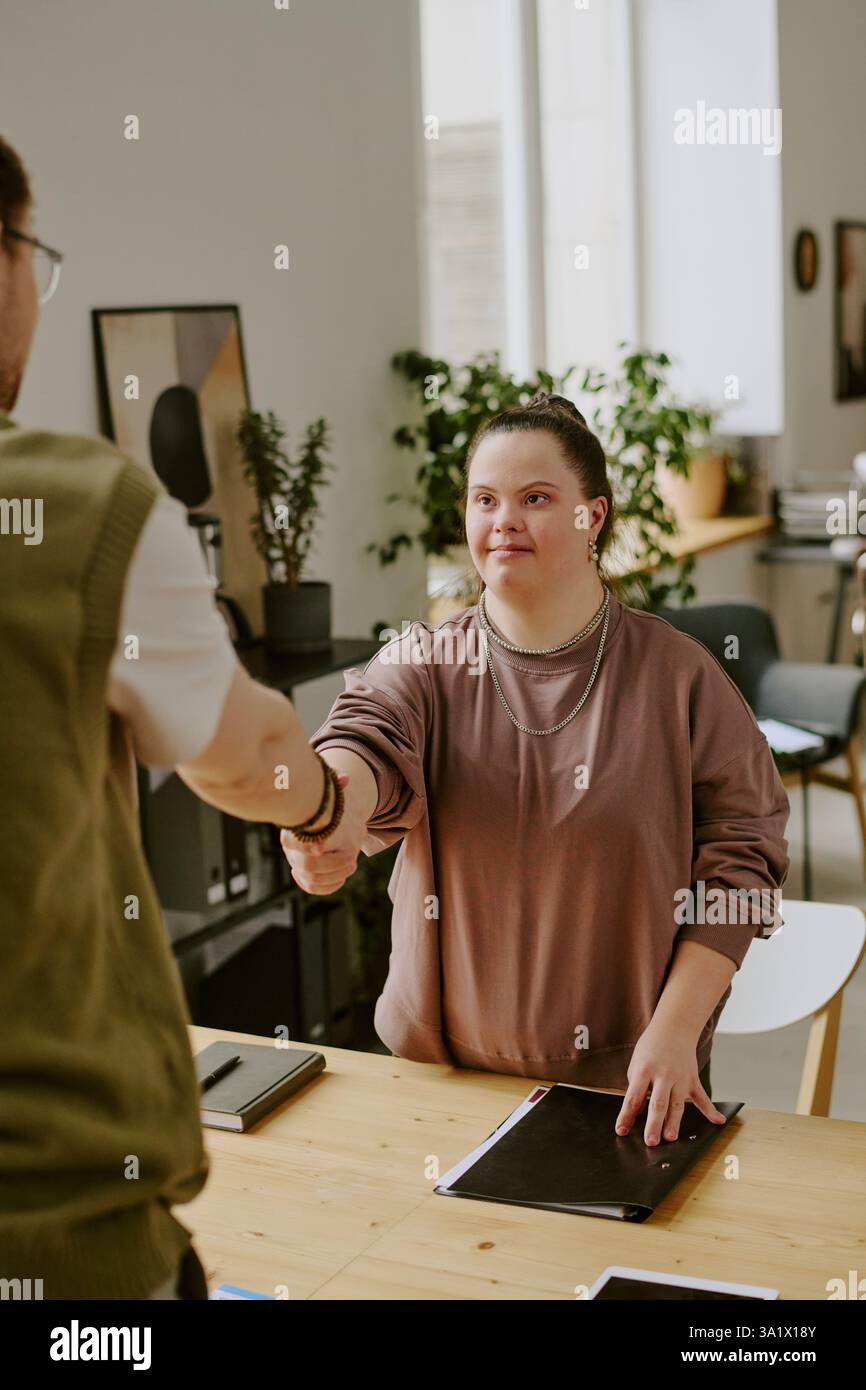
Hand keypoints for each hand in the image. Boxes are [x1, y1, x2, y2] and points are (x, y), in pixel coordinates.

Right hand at [279, 772, 366, 894]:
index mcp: (293, 830)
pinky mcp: (305, 877)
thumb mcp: (332, 798)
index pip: (293, 842)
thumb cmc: (328, 810)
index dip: (307, 846)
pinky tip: (342, 877)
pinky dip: (329, 886)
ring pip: (312, 880)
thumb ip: (335, 787)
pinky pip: (313, 888)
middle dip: (331, 863)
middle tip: (351, 858)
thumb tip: (345, 778)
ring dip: (335, 875)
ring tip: (352, 864)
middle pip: (305, 866)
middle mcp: (291, 850)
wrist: (328, 823)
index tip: (324, 846)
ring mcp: (296, 864)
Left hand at [613, 1023, 726, 1145]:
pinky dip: (711, 1110)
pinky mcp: (692, 1079)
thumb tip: (637, 1112)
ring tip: (671, 1138)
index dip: (627, 1115)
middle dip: (653, 1124)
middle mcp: (662, 1075)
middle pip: (657, 1103)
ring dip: (674, 1122)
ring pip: (677, 1104)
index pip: (633, 1096)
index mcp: (644, 1070)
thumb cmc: (651, 1048)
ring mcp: (680, 1078)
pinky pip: (702, 1097)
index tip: (621, 1131)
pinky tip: (718, 1121)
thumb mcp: (637, 1064)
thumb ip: (637, 1087)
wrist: (674, 1027)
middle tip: (650, 1141)